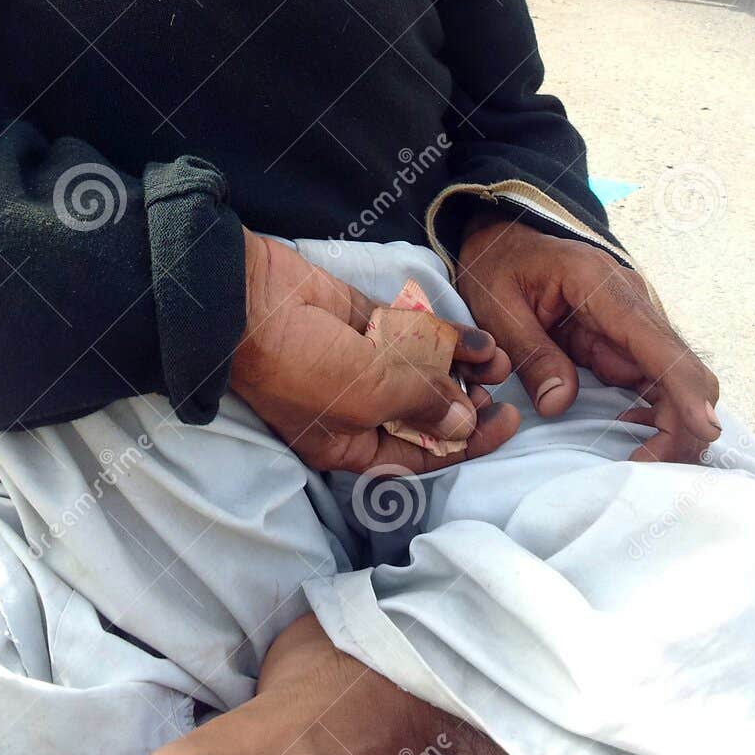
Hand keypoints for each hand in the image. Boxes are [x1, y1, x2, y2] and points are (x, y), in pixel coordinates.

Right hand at [232, 231, 519, 474]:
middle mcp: (359, 407)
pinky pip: (414, 334)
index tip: (505, 424)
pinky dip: (444, 336)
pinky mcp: (366, 322)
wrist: (249, 301)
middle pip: (425, 411)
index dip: (465, 443)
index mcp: (349, 444)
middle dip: (466, 401)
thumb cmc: (299, 366)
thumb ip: (421, 405)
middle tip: (500, 389)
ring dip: (462, 365)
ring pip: (424, 370)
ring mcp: (363, 362)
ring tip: (496, 357)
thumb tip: (464, 420)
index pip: (419, 454)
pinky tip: (475, 336)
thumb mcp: (366, 396)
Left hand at [457, 216, 720, 462]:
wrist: (503, 236)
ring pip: (674, 382)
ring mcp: (634, 324)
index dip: (686, 388)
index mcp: (602, 287)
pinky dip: (656, 415)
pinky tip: (639, 442)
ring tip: (644, 464)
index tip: (704, 429)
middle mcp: (633, 305)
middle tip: (647, 469)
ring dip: (672, 425)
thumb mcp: (497, 303)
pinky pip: (653, 382)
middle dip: (682, 423)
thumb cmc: (498, 263)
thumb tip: (559, 403)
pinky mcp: (625, 342)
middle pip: (681, 369)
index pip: (657, 343)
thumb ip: (531, 351)